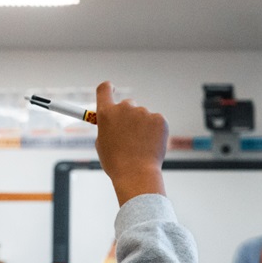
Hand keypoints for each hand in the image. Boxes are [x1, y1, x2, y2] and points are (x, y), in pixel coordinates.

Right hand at [94, 81, 167, 204]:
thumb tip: (113, 121)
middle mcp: (124, 108)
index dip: (108, 88)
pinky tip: (150, 145)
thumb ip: (106, 127)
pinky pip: (156, 121)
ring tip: (140, 146)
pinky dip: (154, 131)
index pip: (104, 89)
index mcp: (106, 113)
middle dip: (128, 116)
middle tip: (130, 135)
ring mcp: (143, 112)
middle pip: (127, 104)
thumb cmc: (116, 163)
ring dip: (142, 126)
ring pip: (143, 115)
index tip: (112, 89)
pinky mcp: (159, 119)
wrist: (136, 174)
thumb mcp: (102, 143)